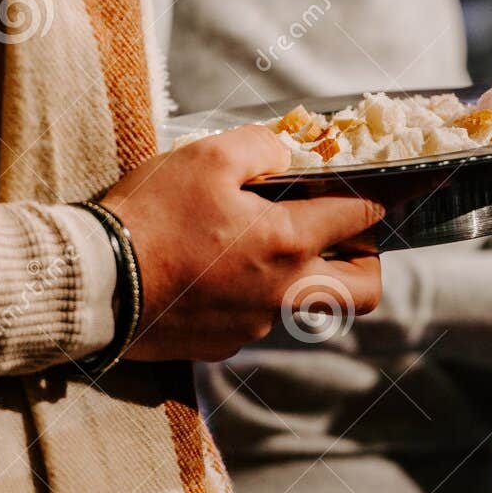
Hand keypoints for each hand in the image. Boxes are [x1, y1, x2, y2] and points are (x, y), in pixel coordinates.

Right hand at [100, 125, 384, 362]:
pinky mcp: (222, 345)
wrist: (92, 284)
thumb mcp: (206, 157)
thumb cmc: (149, 217)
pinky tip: (216, 271)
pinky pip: (257, 319)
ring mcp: (254, 325)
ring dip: (304, 274)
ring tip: (266, 244)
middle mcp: (282, 292)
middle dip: (367, 257)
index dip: (385, 194)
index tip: (399, 185)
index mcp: (287, 242)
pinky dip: (252, 294)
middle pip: (363, 288)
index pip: (362, 216)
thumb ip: (262, 147)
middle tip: (343, 232)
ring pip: (307, 303)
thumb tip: (288, 153)